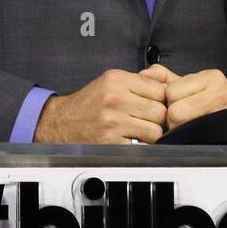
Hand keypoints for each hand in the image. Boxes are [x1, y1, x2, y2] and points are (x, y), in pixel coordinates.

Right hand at [34, 68, 168, 143]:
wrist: (59, 123)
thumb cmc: (89, 103)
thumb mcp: (110, 81)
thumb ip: (139, 80)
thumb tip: (167, 82)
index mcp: (117, 80)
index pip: (160, 90)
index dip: (162, 99)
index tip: (156, 104)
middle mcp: (115, 99)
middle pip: (160, 111)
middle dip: (158, 118)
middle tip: (148, 120)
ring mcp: (113, 122)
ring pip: (155, 131)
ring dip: (151, 134)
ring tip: (139, 131)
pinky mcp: (111, 143)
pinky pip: (143, 147)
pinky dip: (141, 147)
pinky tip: (131, 141)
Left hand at [161, 67, 226, 130]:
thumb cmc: (208, 99)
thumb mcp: (188, 83)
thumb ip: (164, 77)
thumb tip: (145, 74)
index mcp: (211, 77)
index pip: (172, 92)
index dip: (170, 100)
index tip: (179, 101)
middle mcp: (219, 92)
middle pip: (175, 111)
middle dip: (174, 115)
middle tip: (184, 114)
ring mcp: (222, 112)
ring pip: (181, 125)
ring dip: (180, 126)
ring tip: (188, 122)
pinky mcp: (221, 130)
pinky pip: (190, 136)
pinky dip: (187, 135)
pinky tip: (193, 130)